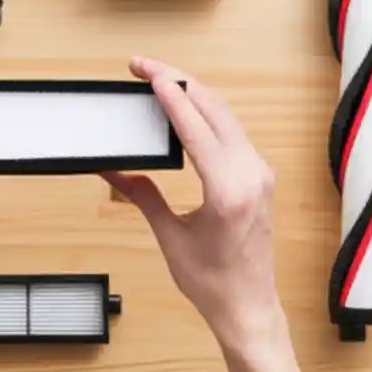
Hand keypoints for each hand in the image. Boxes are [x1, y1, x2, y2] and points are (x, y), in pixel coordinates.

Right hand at [103, 56, 278, 346]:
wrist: (248, 306)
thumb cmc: (213, 281)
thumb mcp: (170, 236)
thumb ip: (142, 194)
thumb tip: (112, 168)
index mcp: (229, 191)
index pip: (197, 127)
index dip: (171, 95)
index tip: (149, 73)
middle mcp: (251, 175)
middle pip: (214, 108)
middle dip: (178, 81)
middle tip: (143, 66)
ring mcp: (259, 173)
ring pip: (226, 114)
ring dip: (193, 92)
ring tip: (159, 77)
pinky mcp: (259, 175)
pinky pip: (232, 130)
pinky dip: (206, 111)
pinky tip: (185, 105)